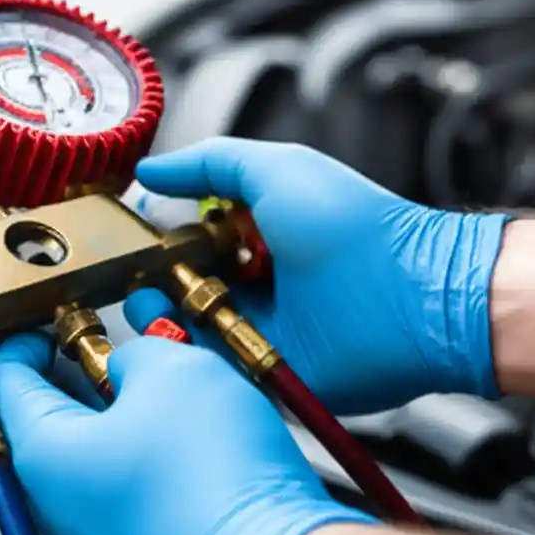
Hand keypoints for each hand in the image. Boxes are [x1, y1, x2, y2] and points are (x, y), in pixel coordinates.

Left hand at [0, 332, 370, 534]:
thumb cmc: (218, 483)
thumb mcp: (175, 371)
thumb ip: (139, 352)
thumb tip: (134, 363)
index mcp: (41, 455)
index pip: (4, 381)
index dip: (26, 339)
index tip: (46, 328)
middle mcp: (52, 508)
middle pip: (26, 432)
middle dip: (52, 387)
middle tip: (79, 358)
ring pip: (73, 466)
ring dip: (98, 420)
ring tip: (141, 389)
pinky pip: (112, 496)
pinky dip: (128, 459)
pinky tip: (168, 437)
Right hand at [125, 138, 508, 413]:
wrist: (409, 298)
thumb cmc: (354, 227)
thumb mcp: (276, 168)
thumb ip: (209, 164)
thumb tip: (149, 171)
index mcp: (257, 228)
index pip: (185, 231)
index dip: (153, 231)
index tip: (124, 229)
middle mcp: (254, 277)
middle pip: (176, 280)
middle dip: (147, 276)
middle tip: (134, 270)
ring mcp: (258, 326)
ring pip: (184, 323)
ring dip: (158, 311)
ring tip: (153, 298)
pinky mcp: (263, 370)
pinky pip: (208, 363)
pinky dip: (185, 350)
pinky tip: (176, 328)